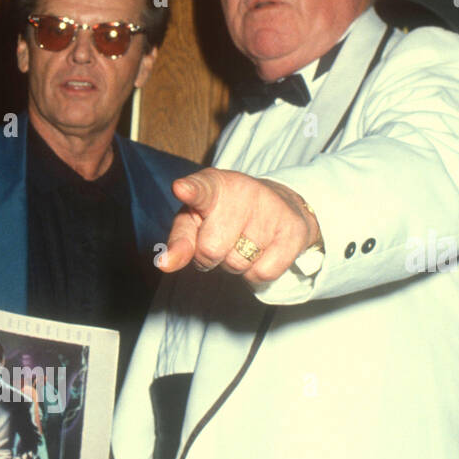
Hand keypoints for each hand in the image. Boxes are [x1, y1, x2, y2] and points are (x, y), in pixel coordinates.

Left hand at [158, 169, 321, 282]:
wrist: (280, 206)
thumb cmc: (224, 217)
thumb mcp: (196, 221)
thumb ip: (179, 241)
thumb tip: (164, 264)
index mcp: (213, 185)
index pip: (200, 189)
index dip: (190, 191)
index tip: (181, 189)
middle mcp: (243, 191)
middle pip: (211, 249)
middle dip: (212, 256)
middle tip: (224, 240)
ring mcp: (271, 209)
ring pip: (237, 264)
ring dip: (236, 264)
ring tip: (245, 242)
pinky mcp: (294, 229)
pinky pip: (262, 273)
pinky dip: (257, 273)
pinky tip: (263, 251)